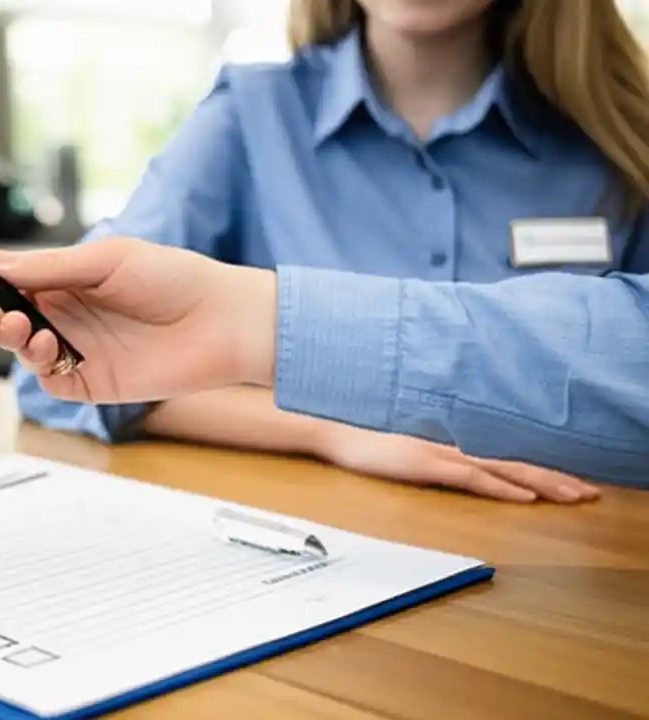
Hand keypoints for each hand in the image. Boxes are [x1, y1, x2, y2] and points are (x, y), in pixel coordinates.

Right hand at [0, 238, 276, 402]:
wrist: (223, 323)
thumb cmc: (177, 278)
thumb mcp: (107, 258)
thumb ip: (48, 265)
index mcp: (70, 280)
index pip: (14, 285)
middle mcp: (71, 315)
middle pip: (11, 321)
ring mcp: (80, 349)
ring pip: (24, 352)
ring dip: (13, 340)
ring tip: (24, 328)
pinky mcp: (93, 382)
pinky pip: (52, 381)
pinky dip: (40, 368)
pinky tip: (51, 348)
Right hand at [315, 423, 600, 502]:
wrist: (334, 428)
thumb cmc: (364, 438)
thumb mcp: (405, 447)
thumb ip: (433, 455)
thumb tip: (458, 467)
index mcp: (451, 441)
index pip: (506, 456)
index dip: (541, 468)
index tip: (571, 480)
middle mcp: (454, 444)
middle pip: (516, 461)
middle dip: (557, 477)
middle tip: (592, 492)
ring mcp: (441, 453)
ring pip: (504, 469)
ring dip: (543, 483)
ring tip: (575, 496)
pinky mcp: (426, 464)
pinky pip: (473, 478)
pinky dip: (502, 488)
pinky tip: (526, 497)